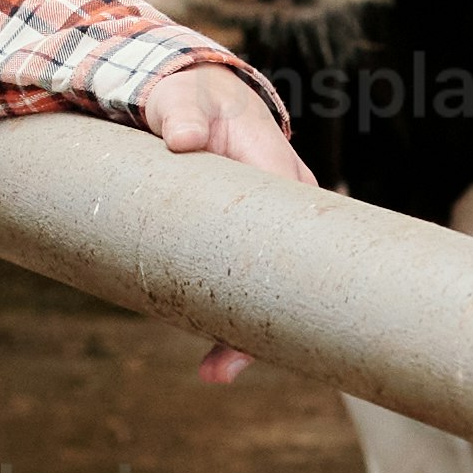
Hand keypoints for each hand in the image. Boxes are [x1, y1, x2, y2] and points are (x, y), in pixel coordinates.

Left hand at [138, 48, 308, 379]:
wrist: (195, 98)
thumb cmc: (194, 98)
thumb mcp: (185, 99)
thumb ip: (182, 115)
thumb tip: (182, 140)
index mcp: (277, 172)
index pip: (290, 229)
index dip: (282, 273)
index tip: (267, 309)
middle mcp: (283, 209)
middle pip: (287, 276)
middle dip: (264, 325)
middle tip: (225, 365)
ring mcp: (265, 231)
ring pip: (269, 290)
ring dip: (245, 333)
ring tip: (213, 374)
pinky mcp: (241, 244)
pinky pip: (244, 285)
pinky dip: (232, 318)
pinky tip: (213, 356)